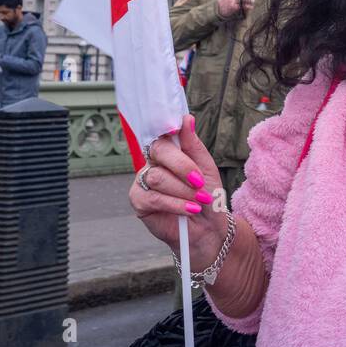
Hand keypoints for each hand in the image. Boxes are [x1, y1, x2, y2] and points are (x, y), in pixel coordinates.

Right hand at [128, 114, 228, 269]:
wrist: (207, 227)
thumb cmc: (206, 196)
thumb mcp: (206, 168)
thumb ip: (193, 145)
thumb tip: (186, 118)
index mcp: (168, 152)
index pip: (163, 134)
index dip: (167, 130)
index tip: (176, 129)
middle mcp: (152, 163)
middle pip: (159, 151)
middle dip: (183, 166)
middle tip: (200, 181)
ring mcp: (143, 181)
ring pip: (158, 177)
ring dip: (183, 190)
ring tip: (200, 200)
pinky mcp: (138, 201)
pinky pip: (154, 198)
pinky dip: (176, 203)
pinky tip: (190, 209)